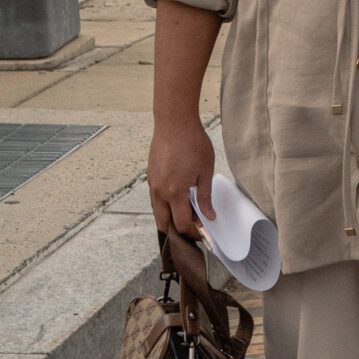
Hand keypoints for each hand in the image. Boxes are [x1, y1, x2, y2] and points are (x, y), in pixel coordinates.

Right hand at [146, 113, 215, 238]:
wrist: (174, 123)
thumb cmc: (193, 144)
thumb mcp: (205, 171)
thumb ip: (205, 197)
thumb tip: (208, 216)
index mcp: (174, 192)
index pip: (181, 223)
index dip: (192, 232)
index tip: (202, 235)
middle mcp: (159, 192)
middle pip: (164, 223)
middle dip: (177, 232)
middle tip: (192, 232)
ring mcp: (152, 184)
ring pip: (157, 212)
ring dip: (169, 219)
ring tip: (186, 217)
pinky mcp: (150, 177)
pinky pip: (155, 199)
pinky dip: (164, 206)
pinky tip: (177, 202)